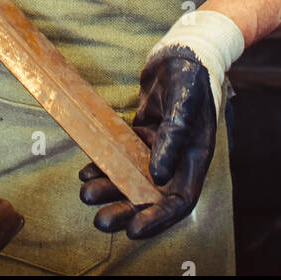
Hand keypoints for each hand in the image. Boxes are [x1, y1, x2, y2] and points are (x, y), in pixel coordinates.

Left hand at [78, 49, 216, 238]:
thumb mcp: (184, 101)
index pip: (179, 201)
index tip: (133, 229)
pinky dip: (104, 164)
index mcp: (194, 159)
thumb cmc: (190, 74)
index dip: (157, 219)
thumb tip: (158, 175)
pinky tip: (86, 169)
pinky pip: (121, 156)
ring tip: (86, 194)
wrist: (181, 50)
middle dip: (125, 210)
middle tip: (100, 221)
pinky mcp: (142, 134)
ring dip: (110, 189)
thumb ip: (173, 137)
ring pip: (132, 178)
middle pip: (151, 197)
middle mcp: (177, 159)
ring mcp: (158, 148)